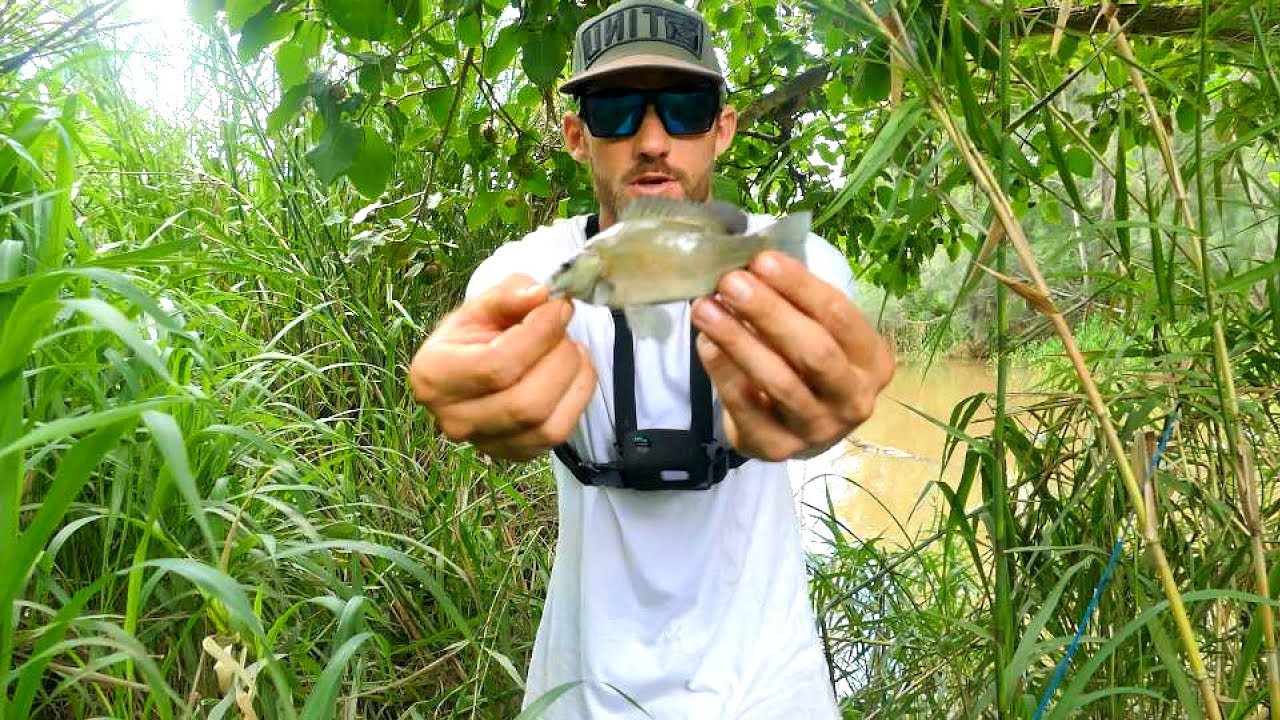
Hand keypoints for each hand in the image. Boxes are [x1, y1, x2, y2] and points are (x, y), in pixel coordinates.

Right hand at [408, 274, 596, 460]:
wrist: (478, 362)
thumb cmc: (478, 332)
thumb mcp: (483, 304)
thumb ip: (509, 294)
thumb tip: (539, 294)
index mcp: (433, 375)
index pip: (496, 366)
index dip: (539, 334)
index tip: (559, 308)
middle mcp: (453, 419)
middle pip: (525, 403)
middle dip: (559, 359)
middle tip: (565, 329)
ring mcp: (485, 443)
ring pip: (547, 425)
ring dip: (573, 379)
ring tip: (571, 348)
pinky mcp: (515, 454)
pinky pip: (560, 435)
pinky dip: (578, 398)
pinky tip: (573, 372)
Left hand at [690, 251, 894, 461]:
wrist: (796, 426)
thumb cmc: (807, 362)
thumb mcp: (817, 329)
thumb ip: (794, 300)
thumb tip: (751, 262)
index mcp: (873, 360)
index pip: (839, 316)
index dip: (799, 286)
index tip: (761, 259)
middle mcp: (853, 399)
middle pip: (814, 352)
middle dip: (769, 312)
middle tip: (731, 282)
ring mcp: (818, 429)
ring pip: (779, 382)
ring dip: (738, 340)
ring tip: (705, 308)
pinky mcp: (778, 448)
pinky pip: (746, 408)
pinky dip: (722, 372)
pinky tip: (705, 342)